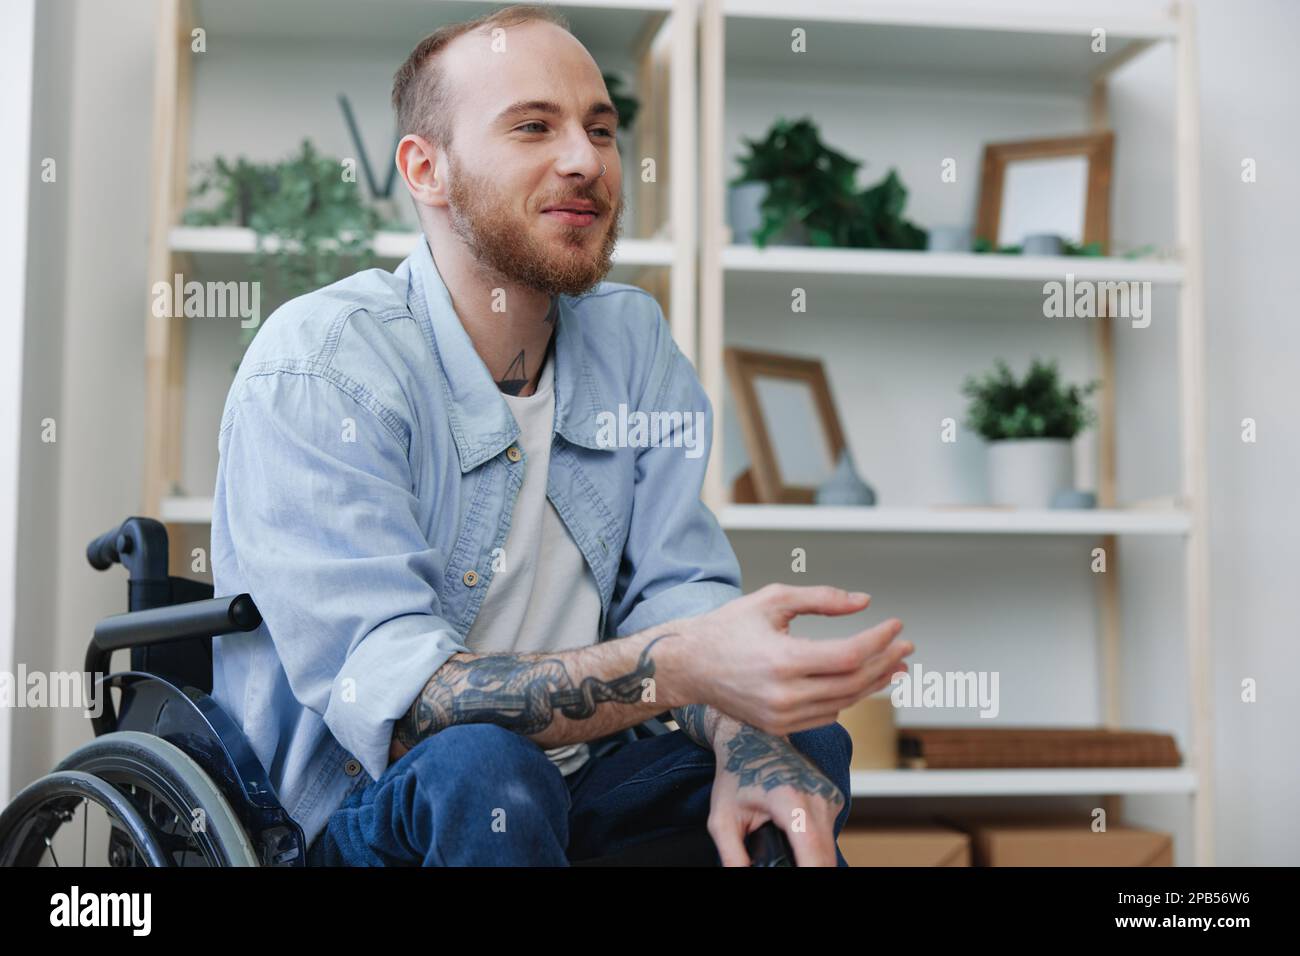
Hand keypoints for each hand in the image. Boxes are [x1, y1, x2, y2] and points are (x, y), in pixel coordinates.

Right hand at [685, 584, 910, 735]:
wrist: (689, 665)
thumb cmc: (728, 627)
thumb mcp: (773, 599)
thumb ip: (821, 599)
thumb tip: (863, 602)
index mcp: (782, 660)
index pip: (849, 655)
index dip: (879, 641)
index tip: (896, 626)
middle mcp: (783, 694)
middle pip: (853, 682)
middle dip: (886, 662)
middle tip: (905, 646)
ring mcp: (781, 716)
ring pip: (845, 702)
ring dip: (874, 683)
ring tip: (894, 666)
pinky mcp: (779, 727)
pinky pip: (826, 715)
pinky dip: (848, 698)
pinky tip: (859, 682)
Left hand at [707, 726, 843, 865]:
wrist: (751, 735)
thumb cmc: (735, 772)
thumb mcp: (722, 818)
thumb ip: (732, 856)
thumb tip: (742, 877)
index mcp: (791, 802)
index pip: (813, 855)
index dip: (808, 873)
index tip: (789, 874)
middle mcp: (818, 798)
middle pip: (825, 858)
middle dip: (807, 869)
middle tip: (777, 864)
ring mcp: (830, 796)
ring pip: (829, 849)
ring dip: (812, 860)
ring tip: (780, 849)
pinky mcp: (834, 798)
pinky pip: (829, 835)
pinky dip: (814, 846)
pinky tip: (791, 840)